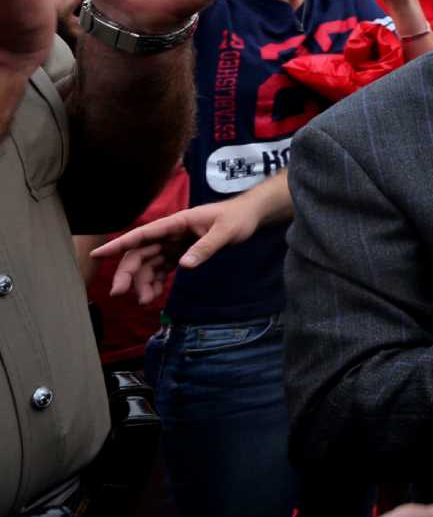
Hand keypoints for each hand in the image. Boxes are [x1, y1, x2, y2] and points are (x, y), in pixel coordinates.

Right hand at [90, 196, 260, 302]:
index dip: (119, 244)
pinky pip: (161, 268)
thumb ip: (206, 247)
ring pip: (149, 263)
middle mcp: (171, 233)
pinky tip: (153, 296)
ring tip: (145, 301)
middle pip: (141, 253)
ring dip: (142, 282)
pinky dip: (155, 281)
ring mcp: (174, 244)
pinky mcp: (181, 253)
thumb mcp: (226, 231)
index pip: (142, 234)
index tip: (97, 254)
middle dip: (128, 273)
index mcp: (176, 223)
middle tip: (121, 294)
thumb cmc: (238, 218)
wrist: (251, 216)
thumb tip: (183, 266)